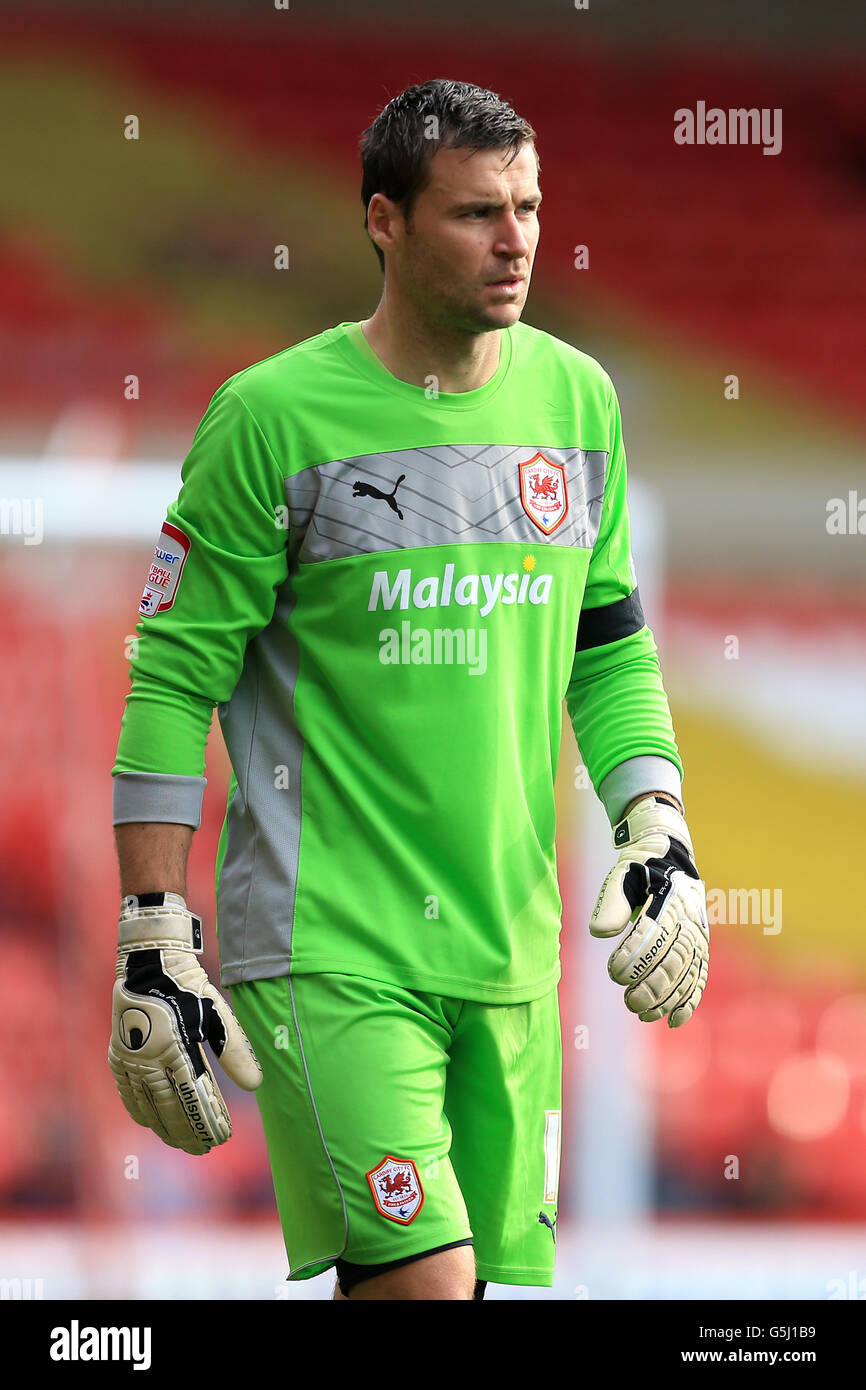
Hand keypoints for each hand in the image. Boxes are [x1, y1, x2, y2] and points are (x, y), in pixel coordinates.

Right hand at [108, 892, 262, 1153]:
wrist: (148, 965)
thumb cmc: (188, 988)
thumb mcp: (216, 1015)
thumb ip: (235, 1050)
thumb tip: (256, 1085)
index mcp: (174, 1050)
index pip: (192, 1099)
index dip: (205, 1122)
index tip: (221, 1138)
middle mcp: (147, 1060)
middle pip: (168, 1109)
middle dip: (186, 1133)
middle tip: (203, 1150)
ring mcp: (129, 1061)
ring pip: (146, 1106)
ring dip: (163, 1127)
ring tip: (180, 1142)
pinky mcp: (118, 1057)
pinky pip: (127, 1094)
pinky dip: (140, 1111)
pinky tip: (149, 1123)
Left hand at [589, 795, 708, 1027]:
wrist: (670, 856)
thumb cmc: (640, 868)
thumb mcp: (622, 874)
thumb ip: (612, 902)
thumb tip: (599, 932)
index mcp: (670, 897)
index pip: (654, 933)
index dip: (635, 956)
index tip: (614, 972)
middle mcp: (690, 918)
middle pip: (674, 959)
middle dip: (651, 985)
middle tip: (628, 1001)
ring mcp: (699, 936)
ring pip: (687, 973)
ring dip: (666, 998)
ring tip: (642, 1013)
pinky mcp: (701, 949)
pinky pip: (699, 978)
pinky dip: (688, 1001)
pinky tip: (672, 1021)